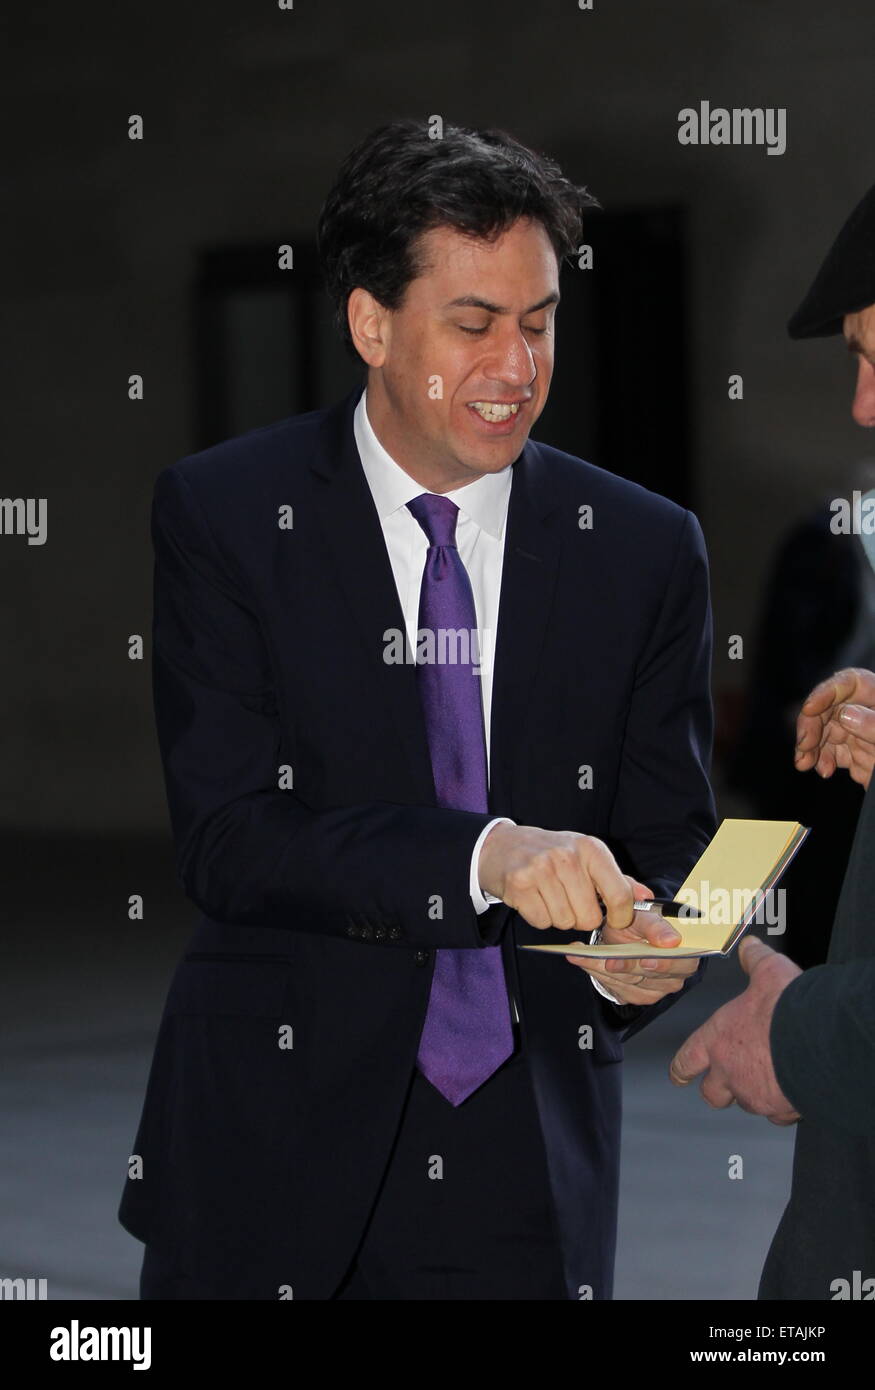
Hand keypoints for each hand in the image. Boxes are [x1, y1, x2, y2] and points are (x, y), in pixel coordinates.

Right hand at [478, 823, 637, 932]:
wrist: (502, 845)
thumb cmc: (550, 853)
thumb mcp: (587, 857)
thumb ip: (617, 879)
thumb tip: (646, 897)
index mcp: (591, 849)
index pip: (619, 895)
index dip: (621, 917)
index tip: (615, 920)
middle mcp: (567, 857)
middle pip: (590, 917)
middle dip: (582, 917)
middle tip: (570, 900)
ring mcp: (541, 869)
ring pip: (566, 922)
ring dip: (559, 917)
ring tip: (550, 896)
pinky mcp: (519, 885)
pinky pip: (542, 923)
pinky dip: (539, 917)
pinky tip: (534, 898)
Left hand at [565, 888, 699, 1004]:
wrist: (625, 934)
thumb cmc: (640, 922)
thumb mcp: (646, 915)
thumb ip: (656, 925)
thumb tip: (671, 940)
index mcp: (687, 950)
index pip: (682, 961)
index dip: (664, 963)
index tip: (647, 961)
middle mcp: (677, 973)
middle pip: (653, 976)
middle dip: (629, 968)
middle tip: (609, 961)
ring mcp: (659, 988)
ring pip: (631, 982)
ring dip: (606, 970)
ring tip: (584, 956)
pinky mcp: (639, 995)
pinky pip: (618, 989)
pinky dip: (598, 974)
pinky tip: (583, 961)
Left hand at [669, 935, 801, 1122]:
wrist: (820, 1041)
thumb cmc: (787, 1009)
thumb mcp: (768, 972)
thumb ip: (755, 960)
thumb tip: (749, 946)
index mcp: (718, 1040)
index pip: (687, 1060)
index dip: (681, 1069)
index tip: (679, 1075)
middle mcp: (730, 1071)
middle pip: (712, 1094)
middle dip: (716, 1091)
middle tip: (723, 1087)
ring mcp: (754, 1093)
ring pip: (746, 1103)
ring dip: (752, 1094)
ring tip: (765, 1081)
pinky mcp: (778, 1108)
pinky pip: (776, 1113)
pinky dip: (781, 1105)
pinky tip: (790, 1093)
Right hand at [795, 666, 874, 788]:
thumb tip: (846, 714)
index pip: (850, 683)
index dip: (827, 693)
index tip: (810, 709)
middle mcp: (870, 713)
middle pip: (832, 708)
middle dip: (812, 726)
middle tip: (804, 747)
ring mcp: (864, 735)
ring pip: (828, 732)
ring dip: (812, 747)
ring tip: (806, 764)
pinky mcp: (860, 758)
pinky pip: (835, 754)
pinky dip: (823, 761)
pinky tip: (824, 771)